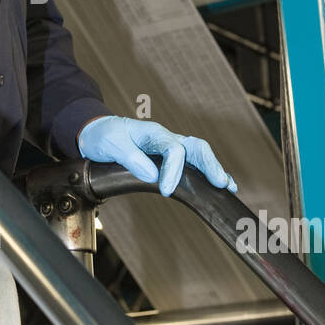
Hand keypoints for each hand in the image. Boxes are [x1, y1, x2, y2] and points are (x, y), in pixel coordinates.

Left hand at [77, 116, 236, 198]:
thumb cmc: (104, 136)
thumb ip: (131, 158)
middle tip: (218, 183)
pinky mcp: (170, 159)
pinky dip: (208, 173)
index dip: (173, 171)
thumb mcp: (111, 144)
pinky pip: (193, 164)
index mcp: (154, 133)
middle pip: (196, 148)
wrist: (98, 133)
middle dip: (209, 165)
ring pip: (199, 155)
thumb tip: (152, 175)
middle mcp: (167, 139)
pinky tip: (220, 185)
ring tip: (226, 187)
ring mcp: (171, 148)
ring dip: (214, 169)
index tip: (166, 191)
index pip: (173, 150)